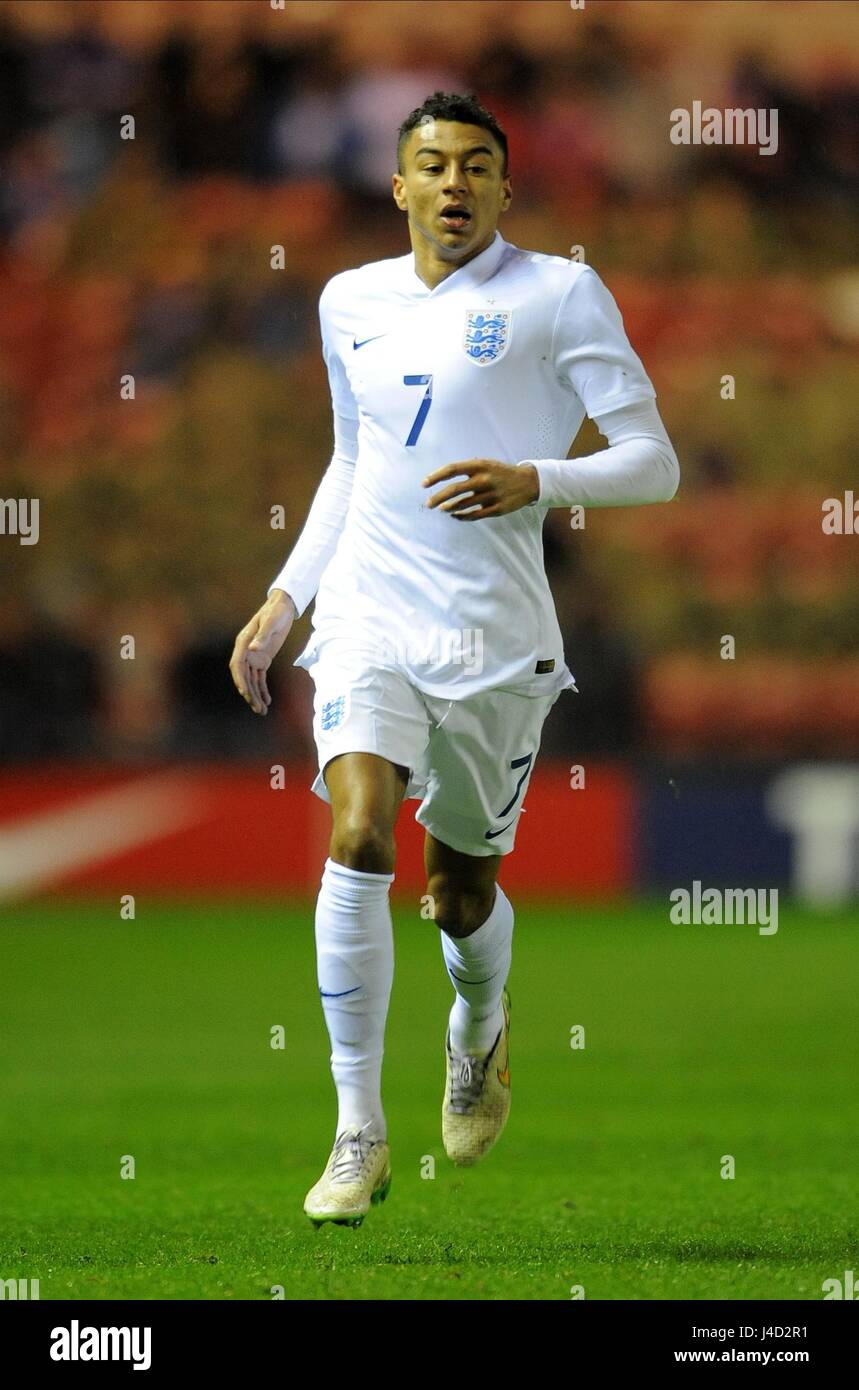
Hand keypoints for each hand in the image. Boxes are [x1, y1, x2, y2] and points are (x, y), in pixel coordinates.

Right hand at [229, 589, 295, 715]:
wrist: (283, 607)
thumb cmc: (276, 612)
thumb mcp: (271, 622)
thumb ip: (262, 636)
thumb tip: (253, 649)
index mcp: (243, 643)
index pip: (237, 665)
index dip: (240, 680)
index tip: (245, 693)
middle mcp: (246, 652)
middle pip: (244, 677)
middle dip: (249, 694)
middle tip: (257, 708)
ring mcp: (254, 657)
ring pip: (252, 680)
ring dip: (256, 695)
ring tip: (262, 711)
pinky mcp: (263, 659)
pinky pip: (260, 678)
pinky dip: (263, 689)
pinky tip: (267, 701)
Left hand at [422, 459, 538, 519]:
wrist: (528, 482)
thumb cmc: (500, 472)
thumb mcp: (486, 464)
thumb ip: (467, 470)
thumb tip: (441, 479)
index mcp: (480, 465)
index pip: (452, 469)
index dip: (436, 476)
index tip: (423, 484)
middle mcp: (485, 479)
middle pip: (454, 490)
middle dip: (437, 498)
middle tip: (427, 504)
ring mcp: (491, 495)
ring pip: (463, 504)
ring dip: (449, 508)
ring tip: (441, 509)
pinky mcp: (497, 509)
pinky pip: (474, 515)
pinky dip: (461, 516)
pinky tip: (455, 516)